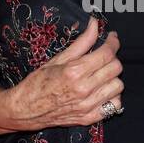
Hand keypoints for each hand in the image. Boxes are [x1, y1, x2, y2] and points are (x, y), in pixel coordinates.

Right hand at [0, 16, 123, 129]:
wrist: (25, 109)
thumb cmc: (38, 83)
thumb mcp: (58, 58)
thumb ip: (81, 42)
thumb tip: (95, 24)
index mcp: (74, 71)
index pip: (106, 54)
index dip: (113, 43)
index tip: (112, 38)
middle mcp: (84, 89)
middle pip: (115, 68)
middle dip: (112, 58)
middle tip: (104, 55)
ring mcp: (87, 106)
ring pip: (118, 86)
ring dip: (112, 77)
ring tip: (101, 74)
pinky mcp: (89, 118)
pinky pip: (114, 105)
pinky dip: (112, 96)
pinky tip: (102, 91)